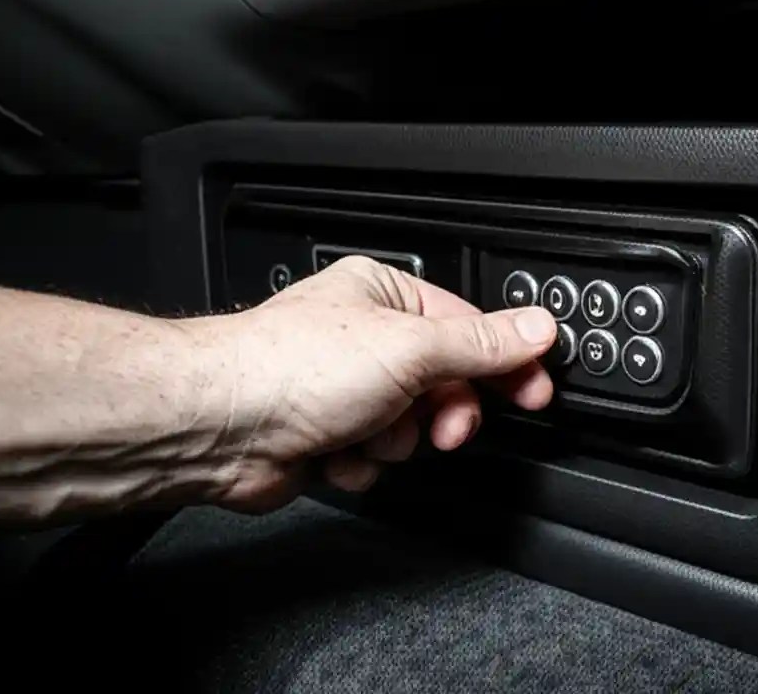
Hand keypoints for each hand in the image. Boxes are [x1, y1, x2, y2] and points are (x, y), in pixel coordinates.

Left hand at [188, 256, 557, 512]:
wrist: (221, 428)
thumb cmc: (293, 368)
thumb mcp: (411, 348)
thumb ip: (481, 344)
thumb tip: (536, 327)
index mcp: (384, 295)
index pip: (469, 327)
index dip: (506, 363)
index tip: (535, 390)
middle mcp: (364, 337)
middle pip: (443, 384)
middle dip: (438, 414)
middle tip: (441, 427)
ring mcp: (344, 389)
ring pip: (410, 428)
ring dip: (392, 440)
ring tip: (362, 430)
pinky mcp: (325, 435)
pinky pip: (374, 458)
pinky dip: (359, 462)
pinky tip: (331, 449)